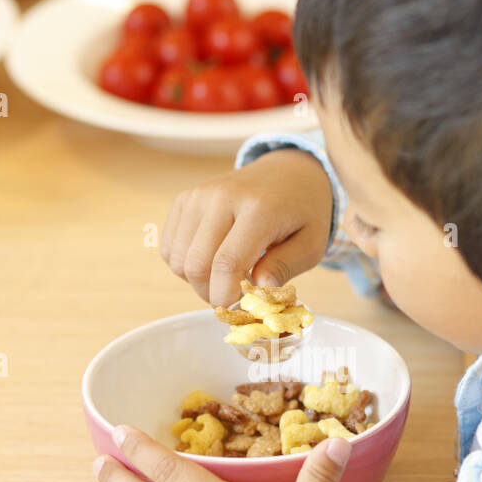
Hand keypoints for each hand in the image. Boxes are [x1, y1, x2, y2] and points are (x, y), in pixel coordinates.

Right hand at [160, 148, 332, 306]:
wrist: (288, 172)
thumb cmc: (303, 213)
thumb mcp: (311, 244)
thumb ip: (285, 268)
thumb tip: (258, 291)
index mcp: (258, 208)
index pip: (226, 263)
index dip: (225, 296)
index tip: (238, 309)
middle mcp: (222, 197)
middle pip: (195, 265)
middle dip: (211, 293)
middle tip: (234, 295)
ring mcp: (198, 196)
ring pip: (178, 260)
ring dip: (197, 280)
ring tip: (225, 274)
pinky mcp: (184, 199)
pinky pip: (170, 248)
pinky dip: (185, 264)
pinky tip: (211, 258)